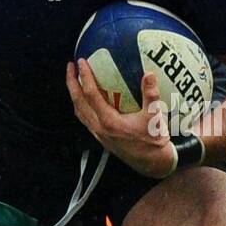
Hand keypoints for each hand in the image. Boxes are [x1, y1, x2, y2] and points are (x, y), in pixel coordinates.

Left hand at [67, 61, 176, 178]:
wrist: (151, 163)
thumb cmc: (154, 140)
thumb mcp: (155, 116)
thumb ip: (151, 95)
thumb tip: (148, 74)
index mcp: (109, 122)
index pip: (91, 95)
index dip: (85, 77)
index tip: (81, 62)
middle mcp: (99, 127)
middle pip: (78, 102)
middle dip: (71, 83)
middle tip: (69, 66)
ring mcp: (97, 133)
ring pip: (79, 111)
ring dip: (74, 94)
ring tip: (73, 80)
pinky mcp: (100, 137)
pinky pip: (84, 118)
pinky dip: (81, 105)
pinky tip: (85, 98)